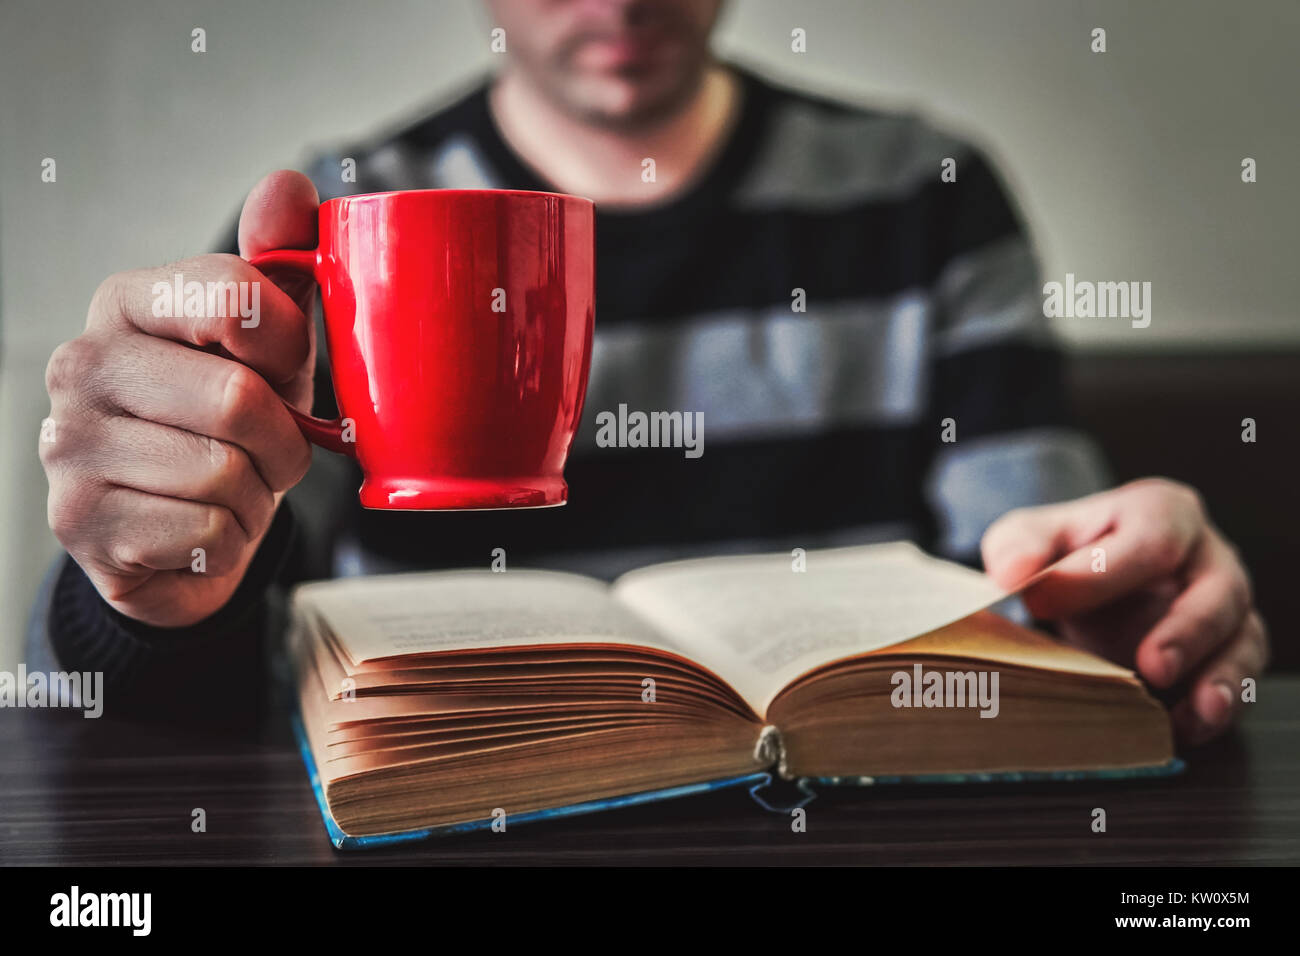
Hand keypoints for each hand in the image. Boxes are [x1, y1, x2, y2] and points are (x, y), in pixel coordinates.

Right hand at [40, 171, 320, 627]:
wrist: (183, 531)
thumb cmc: (233, 427)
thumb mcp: (270, 344)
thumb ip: (281, 261)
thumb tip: (288, 184)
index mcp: (128, 301)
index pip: (235, 296)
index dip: (289, 346)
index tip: (285, 370)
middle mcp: (82, 362)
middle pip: (237, 399)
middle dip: (283, 442)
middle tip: (270, 452)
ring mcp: (67, 444)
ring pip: (225, 473)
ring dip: (258, 495)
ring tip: (232, 489)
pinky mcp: (78, 521)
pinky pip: (206, 531)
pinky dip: (229, 540)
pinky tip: (203, 528)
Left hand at [981, 478, 1267, 745]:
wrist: (1085, 584)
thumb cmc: (1065, 553)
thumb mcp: (1032, 539)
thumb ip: (1020, 549)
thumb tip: (1013, 574)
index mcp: (1161, 513)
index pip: (1151, 539)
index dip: (1102, 574)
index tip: (1045, 603)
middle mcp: (1206, 556)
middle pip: (1217, 590)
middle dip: (1187, 631)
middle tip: (1152, 666)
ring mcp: (1225, 606)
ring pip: (1241, 639)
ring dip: (1220, 677)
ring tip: (1197, 708)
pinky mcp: (1228, 650)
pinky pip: (1238, 680)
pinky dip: (1215, 707)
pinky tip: (1186, 726)